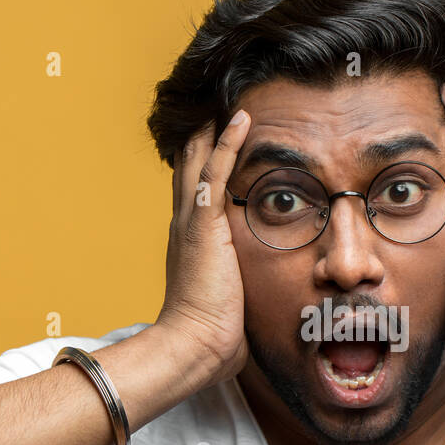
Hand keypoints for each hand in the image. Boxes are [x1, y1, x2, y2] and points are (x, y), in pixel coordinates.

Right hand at [155, 110, 252, 385]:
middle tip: (211, 105)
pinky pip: (215, 173)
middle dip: (200, 138)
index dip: (202, 168)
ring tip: (224, 98)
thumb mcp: (230, 305)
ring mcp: (191, 223)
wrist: (194, 346)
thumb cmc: (213, 337)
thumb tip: (259, 304)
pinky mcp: (203, 225)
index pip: (196, 195)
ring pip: (199, 162)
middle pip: (189, 169)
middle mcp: (185, 226)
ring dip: (211, 130)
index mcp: (191, 244)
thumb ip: (240, 293)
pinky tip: (241, 119)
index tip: (212, 143)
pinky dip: (227, 143)